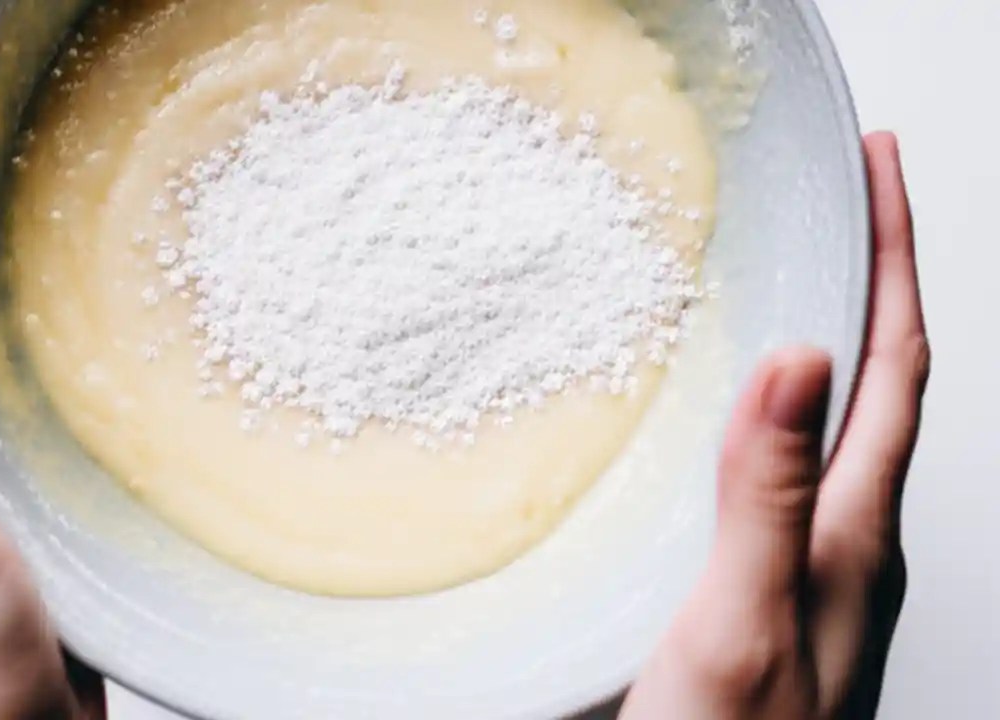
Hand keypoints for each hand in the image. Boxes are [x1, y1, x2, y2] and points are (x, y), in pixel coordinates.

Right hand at [620, 132, 928, 718]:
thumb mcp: (742, 627)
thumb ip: (768, 503)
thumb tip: (797, 366)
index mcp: (852, 535)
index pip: (894, 367)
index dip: (894, 258)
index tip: (880, 168)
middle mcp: (844, 539)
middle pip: (881, 381)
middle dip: (874, 275)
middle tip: (851, 196)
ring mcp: (809, 564)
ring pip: (838, 424)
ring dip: (830, 335)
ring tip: (808, 272)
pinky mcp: (766, 582)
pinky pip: (787, 468)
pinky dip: (776, 408)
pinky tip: (739, 409)